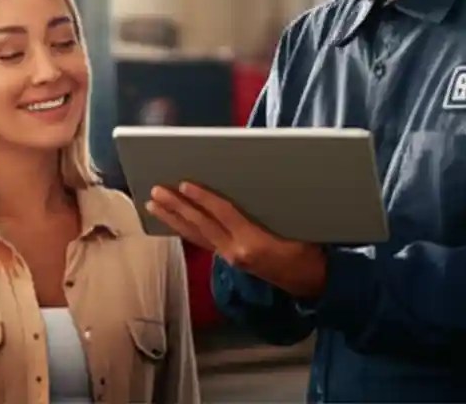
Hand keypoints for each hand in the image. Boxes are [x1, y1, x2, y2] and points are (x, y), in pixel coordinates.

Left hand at [146, 182, 326, 299]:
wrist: (312, 282)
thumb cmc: (307, 252)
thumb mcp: (295, 228)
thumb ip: (271, 210)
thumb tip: (253, 183)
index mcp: (252, 244)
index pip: (221, 215)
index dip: (203, 198)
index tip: (185, 184)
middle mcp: (235, 252)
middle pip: (201, 225)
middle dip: (177, 207)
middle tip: (156, 191)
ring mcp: (229, 258)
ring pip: (196, 235)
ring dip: (173, 218)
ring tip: (153, 205)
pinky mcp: (229, 260)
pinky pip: (202, 242)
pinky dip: (185, 230)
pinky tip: (173, 222)